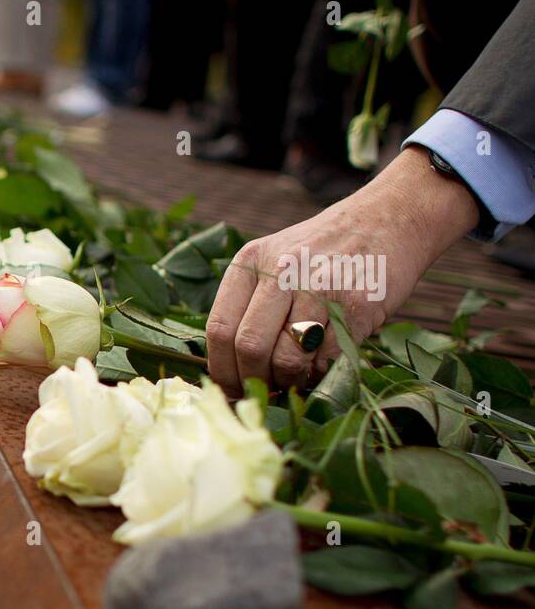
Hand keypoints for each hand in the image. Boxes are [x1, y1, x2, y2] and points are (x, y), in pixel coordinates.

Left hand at [205, 146, 479, 396]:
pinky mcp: (357, 304)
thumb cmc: (322, 254)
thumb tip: (231, 375)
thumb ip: (249, 308)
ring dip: (291, 381)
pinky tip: (324, 361)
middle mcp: (281, 271)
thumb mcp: (273, 263)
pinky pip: (327, 359)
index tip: (230, 390)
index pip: (220, 329)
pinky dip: (322, 373)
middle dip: (255, 381)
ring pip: (288, 359)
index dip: (222, 370)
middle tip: (266, 390)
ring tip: (298, 375)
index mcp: (250, 261)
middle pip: (250, 348)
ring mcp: (320, 286)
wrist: (388, 218)